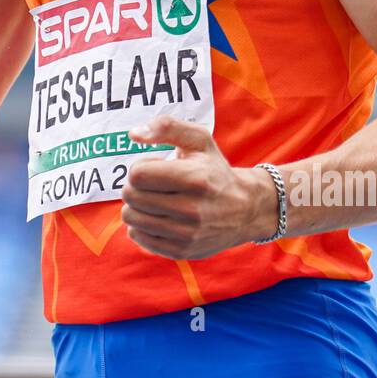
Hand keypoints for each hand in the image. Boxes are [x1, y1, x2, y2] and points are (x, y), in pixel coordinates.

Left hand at [120, 112, 277, 258]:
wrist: (245, 209)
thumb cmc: (215, 170)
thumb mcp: (199, 140)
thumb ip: (166, 127)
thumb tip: (133, 134)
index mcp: (195, 179)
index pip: (138, 174)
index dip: (140, 166)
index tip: (155, 166)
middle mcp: (191, 209)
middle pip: (131, 196)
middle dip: (136, 186)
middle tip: (153, 184)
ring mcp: (186, 234)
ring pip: (131, 217)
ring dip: (136, 205)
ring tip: (155, 200)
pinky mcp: (181, 251)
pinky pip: (138, 237)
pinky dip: (140, 225)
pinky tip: (157, 216)